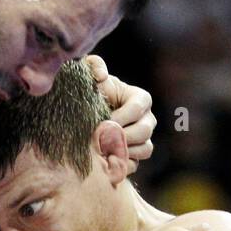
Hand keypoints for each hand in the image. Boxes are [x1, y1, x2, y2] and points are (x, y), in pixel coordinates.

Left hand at [85, 56, 153, 173]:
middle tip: (99, 138)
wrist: (83, 120)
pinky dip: (120, 164)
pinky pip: (135, 164)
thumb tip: (101, 75)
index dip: (120, 116)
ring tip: (101, 148)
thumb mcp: (88, 76)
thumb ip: (93, 66)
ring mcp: (144, 139)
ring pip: (144, 149)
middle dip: (120, 135)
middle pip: (144, 131)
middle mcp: (148, 120)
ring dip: (122, 150)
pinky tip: (103, 161)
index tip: (101, 121)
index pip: (137, 108)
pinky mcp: (135, 157)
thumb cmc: (89, 94)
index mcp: (140, 99)